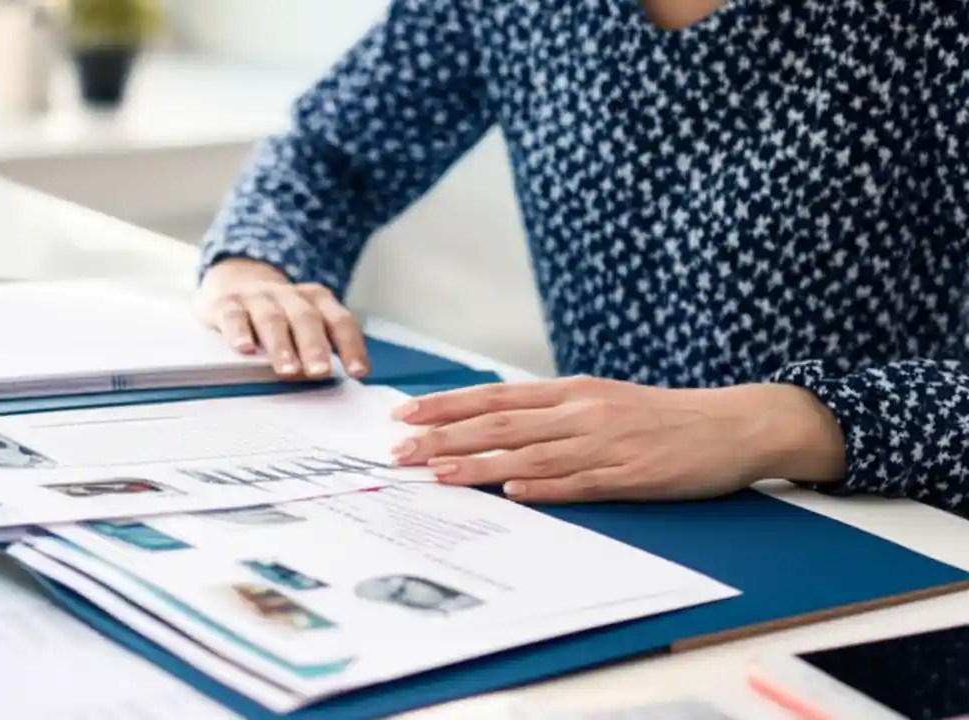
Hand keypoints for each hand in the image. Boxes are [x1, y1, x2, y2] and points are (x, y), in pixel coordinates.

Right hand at [197, 258, 369, 379]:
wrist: (235, 281)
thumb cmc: (279, 316)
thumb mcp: (303, 324)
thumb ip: (321, 346)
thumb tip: (339, 384)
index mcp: (316, 301)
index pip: (340, 322)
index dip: (351, 346)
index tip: (358, 373)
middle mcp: (289, 296)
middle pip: (306, 319)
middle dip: (314, 347)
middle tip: (320, 373)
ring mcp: (257, 297)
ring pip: (272, 319)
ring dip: (281, 346)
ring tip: (288, 371)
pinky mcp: (227, 303)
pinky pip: (234, 316)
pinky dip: (239, 332)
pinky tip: (245, 349)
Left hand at [389, 377, 845, 502]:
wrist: (731, 424)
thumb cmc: (659, 416)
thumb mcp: (600, 399)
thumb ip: (550, 412)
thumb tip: (494, 422)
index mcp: (572, 392)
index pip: (496, 397)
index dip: (448, 405)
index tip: (405, 415)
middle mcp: (582, 413)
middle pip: (501, 424)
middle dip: (445, 437)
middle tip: (401, 452)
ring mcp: (606, 444)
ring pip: (532, 454)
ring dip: (481, 465)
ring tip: (438, 473)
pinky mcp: (632, 475)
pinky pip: (582, 483)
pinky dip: (547, 487)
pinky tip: (514, 492)